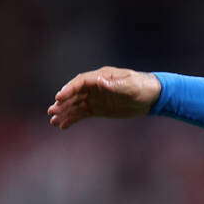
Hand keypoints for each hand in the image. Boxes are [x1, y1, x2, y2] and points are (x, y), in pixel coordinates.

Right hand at [47, 66, 161, 129]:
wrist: (152, 96)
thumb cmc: (142, 86)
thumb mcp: (130, 85)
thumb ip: (115, 84)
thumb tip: (100, 81)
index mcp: (101, 77)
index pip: (80, 82)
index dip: (69, 89)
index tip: (59, 97)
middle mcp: (95, 87)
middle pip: (75, 94)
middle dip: (62, 103)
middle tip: (52, 112)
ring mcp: (96, 98)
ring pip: (76, 105)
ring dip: (64, 112)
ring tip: (53, 121)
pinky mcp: (99, 109)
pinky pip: (82, 113)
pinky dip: (73, 119)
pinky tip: (63, 126)